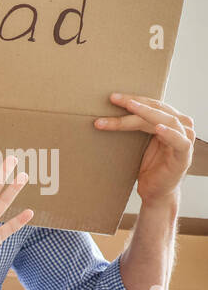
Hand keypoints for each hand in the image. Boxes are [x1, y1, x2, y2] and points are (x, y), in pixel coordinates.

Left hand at [96, 93, 193, 207]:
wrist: (155, 192)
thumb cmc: (147, 167)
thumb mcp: (138, 143)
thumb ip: (134, 128)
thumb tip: (106, 114)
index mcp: (169, 121)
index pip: (151, 105)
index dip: (133, 99)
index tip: (112, 97)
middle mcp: (180, 126)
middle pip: (157, 110)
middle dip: (135, 103)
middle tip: (114, 99)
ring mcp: (184, 139)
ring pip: (167, 120)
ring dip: (146, 113)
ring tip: (130, 107)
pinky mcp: (184, 155)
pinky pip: (179, 141)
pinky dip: (169, 133)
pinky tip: (157, 128)